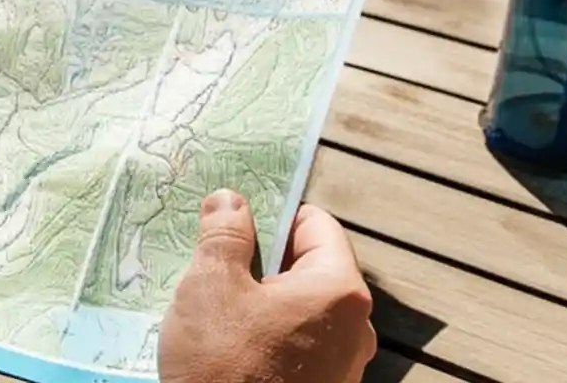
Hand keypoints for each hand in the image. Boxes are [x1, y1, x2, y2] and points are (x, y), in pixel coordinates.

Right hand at [158, 190, 375, 382]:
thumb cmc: (223, 366)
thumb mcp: (211, 286)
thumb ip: (224, 234)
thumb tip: (230, 200)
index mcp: (339, 290)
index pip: (315, 224)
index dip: (271, 216)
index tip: (233, 224)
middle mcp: (356, 328)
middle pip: (308, 267)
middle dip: (261, 261)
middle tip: (215, 266)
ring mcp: (343, 367)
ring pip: (299, 309)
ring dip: (259, 301)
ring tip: (215, 310)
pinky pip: (297, 345)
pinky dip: (265, 335)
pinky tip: (228, 346)